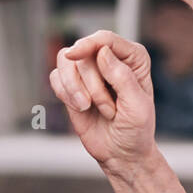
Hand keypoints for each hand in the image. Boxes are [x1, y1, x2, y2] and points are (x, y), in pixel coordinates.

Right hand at [49, 30, 156, 174]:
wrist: (121, 153)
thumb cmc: (136, 129)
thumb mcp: (137, 106)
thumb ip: (122, 77)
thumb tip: (102, 52)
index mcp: (132, 58)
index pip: (106, 40)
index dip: (88, 44)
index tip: (74, 55)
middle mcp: (108, 59)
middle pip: (83, 53)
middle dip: (92, 85)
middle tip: (109, 110)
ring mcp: (88, 71)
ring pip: (65, 62)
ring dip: (75, 89)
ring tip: (89, 108)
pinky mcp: (71, 84)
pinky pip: (55, 77)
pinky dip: (64, 93)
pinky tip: (80, 108)